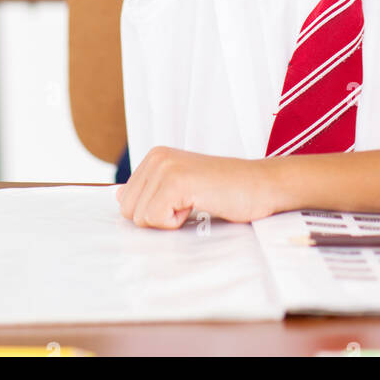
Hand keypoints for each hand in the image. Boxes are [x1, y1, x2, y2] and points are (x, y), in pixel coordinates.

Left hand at [115, 146, 281, 227]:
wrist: (261, 185)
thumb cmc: (226, 191)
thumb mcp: (182, 187)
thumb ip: (150, 190)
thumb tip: (117, 196)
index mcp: (155, 157)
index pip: (126, 202)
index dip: (154, 213)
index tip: (182, 202)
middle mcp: (157, 157)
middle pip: (129, 210)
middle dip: (158, 218)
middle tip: (189, 203)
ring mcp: (165, 166)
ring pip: (141, 217)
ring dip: (169, 220)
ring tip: (195, 201)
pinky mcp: (176, 181)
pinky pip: (156, 218)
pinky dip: (177, 222)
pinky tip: (198, 203)